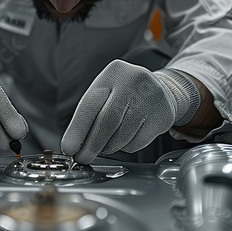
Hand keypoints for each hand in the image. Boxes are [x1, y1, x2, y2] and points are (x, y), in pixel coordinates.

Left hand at [61, 60, 187, 163]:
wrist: (161, 90)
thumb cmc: (125, 94)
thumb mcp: (106, 93)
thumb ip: (89, 115)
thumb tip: (74, 145)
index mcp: (113, 72)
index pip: (90, 104)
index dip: (77, 129)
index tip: (68, 148)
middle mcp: (134, 81)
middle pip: (108, 120)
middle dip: (92, 144)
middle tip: (83, 158)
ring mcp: (151, 98)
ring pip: (122, 135)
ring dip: (109, 147)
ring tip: (107, 144)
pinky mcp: (163, 116)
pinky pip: (137, 143)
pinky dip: (126, 147)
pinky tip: (126, 138)